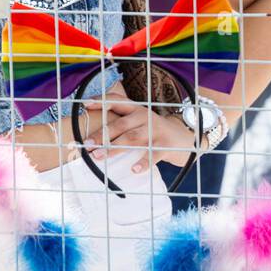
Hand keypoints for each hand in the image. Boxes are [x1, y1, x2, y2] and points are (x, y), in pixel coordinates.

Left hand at [82, 86, 197, 172]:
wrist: (186, 138)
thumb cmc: (155, 132)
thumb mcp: (140, 122)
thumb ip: (122, 125)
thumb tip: (93, 137)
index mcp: (137, 110)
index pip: (117, 101)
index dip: (101, 101)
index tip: (84, 104)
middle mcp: (145, 117)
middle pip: (121, 124)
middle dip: (102, 134)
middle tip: (87, 144)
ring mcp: (155, 131)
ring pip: (132, 139)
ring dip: (113, 148)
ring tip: (99, 156)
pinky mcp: (165, 146)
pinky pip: (152, 155)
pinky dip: (143, 162)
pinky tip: (134, 169)